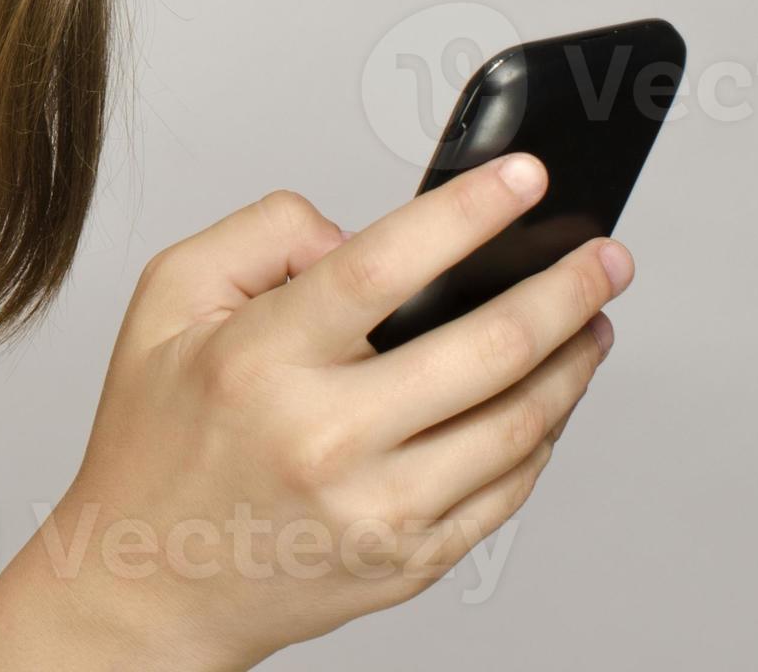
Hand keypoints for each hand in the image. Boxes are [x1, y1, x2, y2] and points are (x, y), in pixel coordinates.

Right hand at [23, 155, 628, 668]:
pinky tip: (550, 396)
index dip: (464, 213)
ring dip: (573, 362)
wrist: (151, 582)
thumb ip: (256, 236)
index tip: (523, 175)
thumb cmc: (158, 436)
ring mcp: (375, 510)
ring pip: (515, 424)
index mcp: (258, 360)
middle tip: (605, 255)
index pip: (380, 266)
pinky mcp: (409, 560)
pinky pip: (507, 489)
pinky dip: (542, 434)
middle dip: (565, 290)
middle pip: (484, 349)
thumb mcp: (166, 301)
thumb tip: (354, 233)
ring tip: (593, 319)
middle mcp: (322, 439)